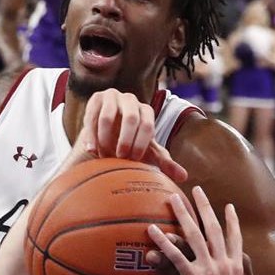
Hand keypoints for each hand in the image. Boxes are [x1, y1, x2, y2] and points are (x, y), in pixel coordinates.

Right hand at [69, 88, 188, 182]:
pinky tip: (91, 150)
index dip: (141, 144)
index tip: (133, 159)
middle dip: (125, 140)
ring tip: (103, 155)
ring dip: (106, 139)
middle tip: (119, 157)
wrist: (104, 136)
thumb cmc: (129, 144)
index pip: (148, 125)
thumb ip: (164, 163)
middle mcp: (131, 100)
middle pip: (131, 118)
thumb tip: (184, 177)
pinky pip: (92, 117)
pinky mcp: (96, 99)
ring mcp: (112, 97)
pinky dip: (91, 136)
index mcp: (146, 111)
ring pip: (108, 116)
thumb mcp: (146, 153)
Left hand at [144, 185, 274, 274]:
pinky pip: (175, 256)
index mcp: (236, 269)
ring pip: (193, 235)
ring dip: (182, 215)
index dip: (231, 221)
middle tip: (196, 189)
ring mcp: (208, 270)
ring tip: (172, 198)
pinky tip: (152, 230)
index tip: (228, 205)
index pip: (235, 239)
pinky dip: (163, 242)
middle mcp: (224, 265)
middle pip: (213, 229)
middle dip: (204, 206)